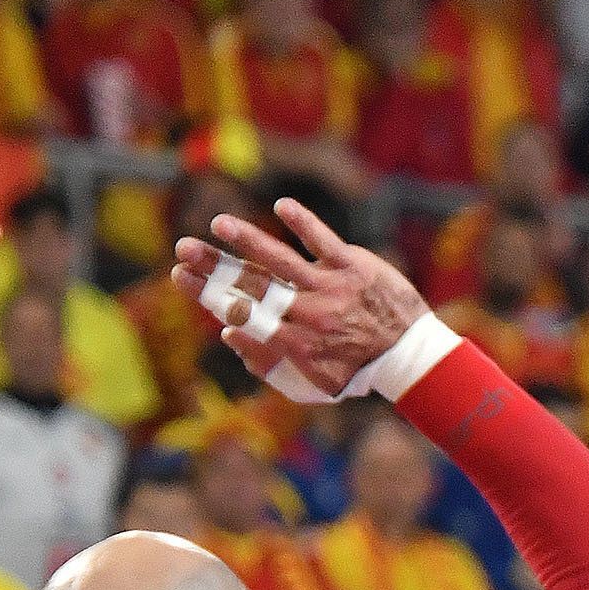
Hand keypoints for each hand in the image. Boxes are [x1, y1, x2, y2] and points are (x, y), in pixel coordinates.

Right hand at [172, 199, 429, 404]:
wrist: (408, 355)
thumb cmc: (354, 370)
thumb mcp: (311, 384)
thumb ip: (267, 363)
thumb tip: (228, 334)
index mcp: (293, 342)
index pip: (241, 313)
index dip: (207, 295)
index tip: (180, 275)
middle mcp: (308, 313)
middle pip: (251, 286)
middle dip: (214, 267)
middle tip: (182, 249)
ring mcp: (329, 286)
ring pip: (281, 260)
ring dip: (248, 240)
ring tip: (219, 225)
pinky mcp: (352, 265)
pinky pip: (324, 240)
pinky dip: (303, 223)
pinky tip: (282, 205)